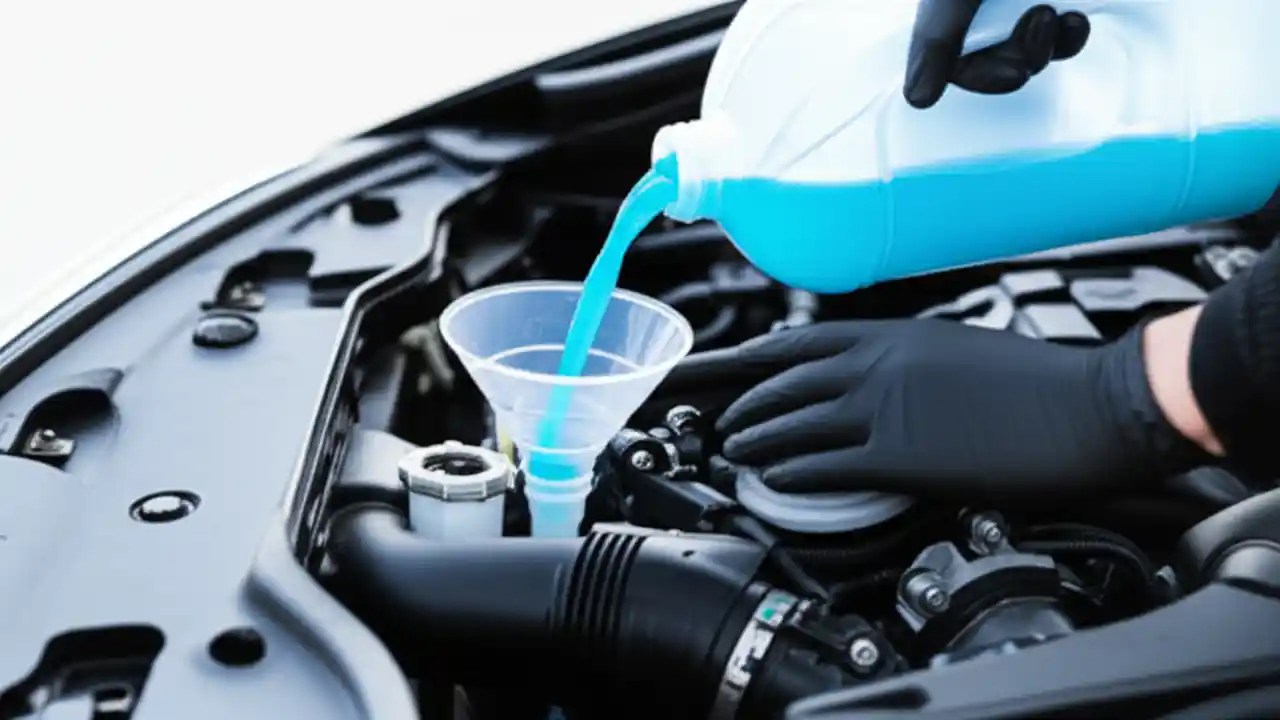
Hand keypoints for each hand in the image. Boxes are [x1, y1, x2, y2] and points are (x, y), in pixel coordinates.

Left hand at [715, 320, 1207, 503]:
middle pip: (786, 382)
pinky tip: (773, 479)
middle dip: (746, 401)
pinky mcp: (901, 458)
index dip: (759, 355)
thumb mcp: (959, 348)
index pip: (803, 340)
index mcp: (895, 335)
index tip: (733, 363)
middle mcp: (879, 366)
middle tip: (721, 417)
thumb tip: (885, 379)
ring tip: (735, 450)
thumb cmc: (1041, 378)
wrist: (1091, 404)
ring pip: (795, 423)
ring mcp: (886, 410)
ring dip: (757, 438)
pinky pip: (827, 467)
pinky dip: (792, 473)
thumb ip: (910, 362)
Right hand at [905, 1, 1090, 108]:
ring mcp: (1018, 7)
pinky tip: (1074, 20)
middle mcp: (982, 12)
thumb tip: (917, 99)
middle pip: (995, 61)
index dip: (982, 77)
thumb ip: (935, 37)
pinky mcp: (1061, 3)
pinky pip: (1063, 37)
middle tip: (1038, 22)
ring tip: (1054, 17)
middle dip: (1021, 57)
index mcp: (949, 8)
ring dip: (1046, 48)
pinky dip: (1071, 37)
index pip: (954, 63)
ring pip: (1030, 53)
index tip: (1015, 75)